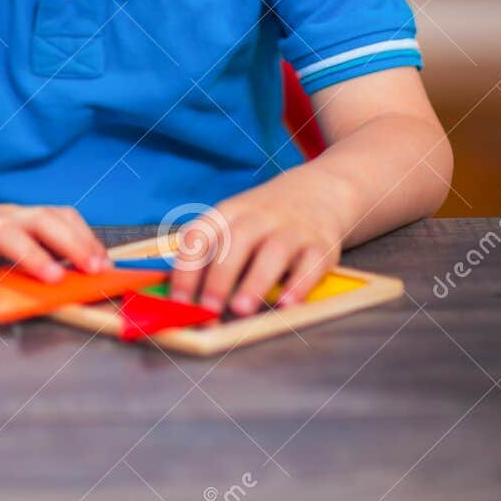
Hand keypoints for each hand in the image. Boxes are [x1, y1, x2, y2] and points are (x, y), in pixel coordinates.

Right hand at [0, 193, 110, 304]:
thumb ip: (29, 254)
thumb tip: (75, 281)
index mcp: (13, 219)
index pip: (57, 217)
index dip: (85, 238)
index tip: (109, 265)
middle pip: (38, 221)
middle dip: (71, 243)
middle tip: (95, 270)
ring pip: (0, 235)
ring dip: (30, 254)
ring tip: (52, 278)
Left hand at [167, 174, 345, 317]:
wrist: (319, 191)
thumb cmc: (264, 219)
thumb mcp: (232, 222)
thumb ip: (209, 255)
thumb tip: (181, 300)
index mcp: (228, 213)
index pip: (199, 236)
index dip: (185, 269)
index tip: (179, 302)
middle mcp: (259, 217)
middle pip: (236, 242)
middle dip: (219, 277)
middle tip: (208, 308)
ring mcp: (292, 229)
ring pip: (274, 252)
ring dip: (256, 281)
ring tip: (241, 309)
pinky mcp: (322, 246)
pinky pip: (311, 264)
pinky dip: (299, 285)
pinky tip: (286, 304)